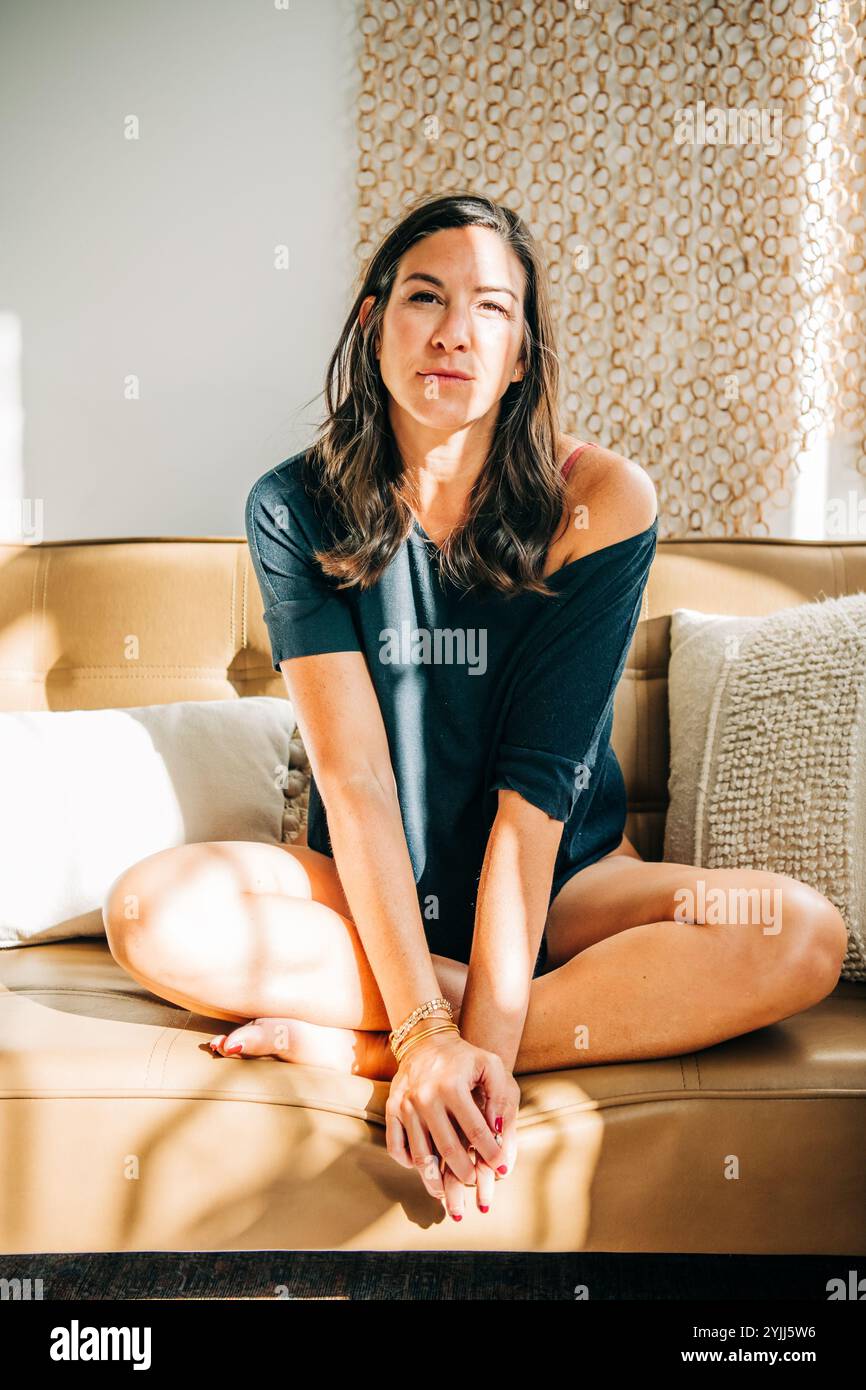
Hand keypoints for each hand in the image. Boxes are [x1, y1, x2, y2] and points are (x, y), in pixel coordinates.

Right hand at [384, 1028, 519, 1213]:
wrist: (426, 1040)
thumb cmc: (464, 1057)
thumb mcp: (491, 1066)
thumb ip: (501, 1097)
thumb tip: (498, 1132)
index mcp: (452, 1086)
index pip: (476, 1130)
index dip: (490, 1153)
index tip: (500, 1169)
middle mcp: (425, 1097)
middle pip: (447, 1148)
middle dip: (464, 1172)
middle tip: (475, 1181)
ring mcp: (405, 1105)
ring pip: (419, 1154)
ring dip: (434, 1180)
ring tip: (447, 1194)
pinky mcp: (391, 1109)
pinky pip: (396, 1146)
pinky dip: (408, 1163)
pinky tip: (422, 1169)